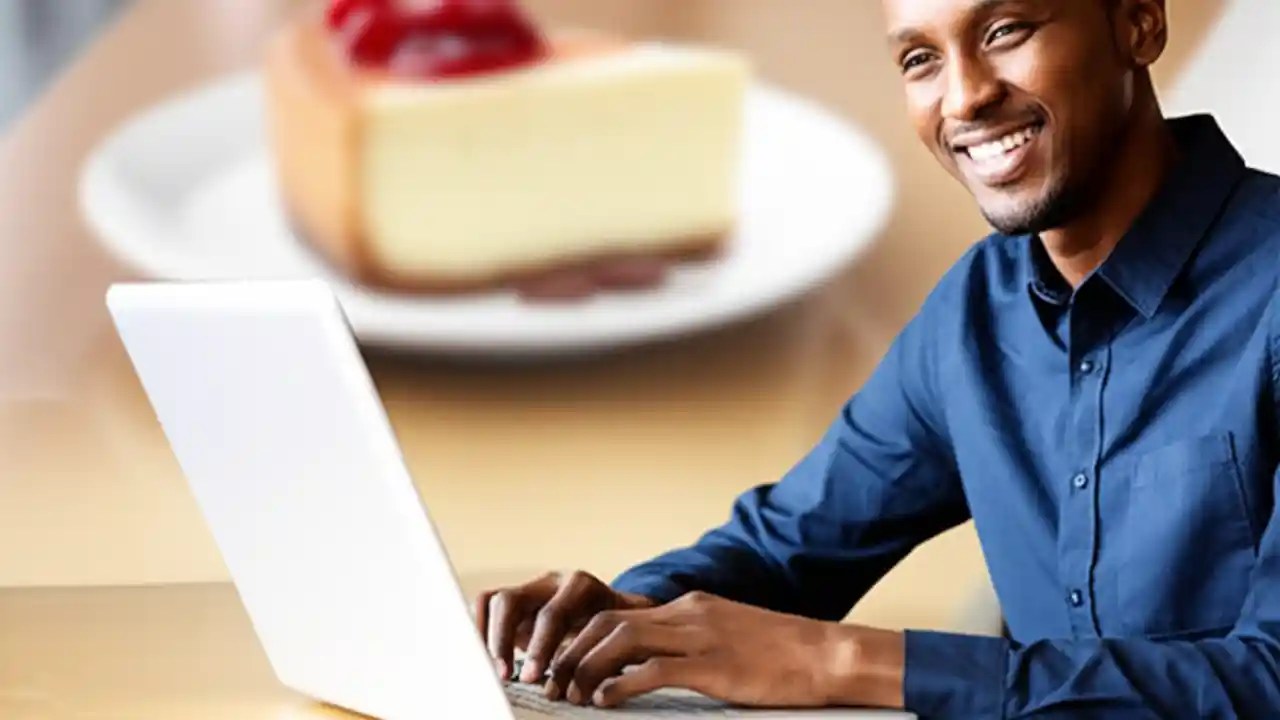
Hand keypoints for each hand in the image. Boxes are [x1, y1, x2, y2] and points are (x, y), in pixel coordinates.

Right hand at [474, 570, 656, 683]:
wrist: (616, 609)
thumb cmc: (617, 626)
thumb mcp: (620, 633)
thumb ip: (607, 649)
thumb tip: (600, 678)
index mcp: (580, 587)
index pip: (551, 614)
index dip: (539, 647)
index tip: (532, 675)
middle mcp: (551, 582)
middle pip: (512, 600)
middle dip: (503, 641)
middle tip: (505, 676)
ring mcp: (530, 588)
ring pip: (495, 601)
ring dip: (488, 637)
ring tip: (492, 668)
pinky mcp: (515, 600)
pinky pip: (486, 604)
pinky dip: (480, 628)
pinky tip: (485, 656)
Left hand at [546, 591, 905, 709]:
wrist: (827, 654)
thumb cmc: (783, 653)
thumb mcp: (728, 636)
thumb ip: (690, 643)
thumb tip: (652, 665)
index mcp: (689, 607)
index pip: (618, 614)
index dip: (583, 639)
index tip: (563, 663)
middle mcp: (687, 614)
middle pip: (610, 623)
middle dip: (574, 652)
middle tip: (552, 682)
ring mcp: (700, 638)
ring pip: (623, 641)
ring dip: (588, 668)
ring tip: (570, 695)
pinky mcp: (714, 666)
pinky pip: (654, 671)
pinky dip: (621, 686)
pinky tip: (606, 703)